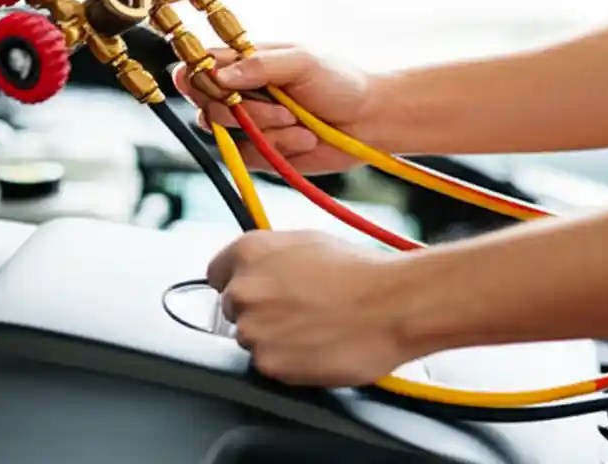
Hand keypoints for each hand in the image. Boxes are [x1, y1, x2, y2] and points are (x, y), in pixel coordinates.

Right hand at [172, 45, 376, 173]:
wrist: (369, 121)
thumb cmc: (340, 82)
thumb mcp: (303, 61)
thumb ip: (259, 65)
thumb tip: (219, 76)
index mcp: (245, 63)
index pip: (199, 66)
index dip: (196, 75)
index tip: (218, 84)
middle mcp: (241, 93)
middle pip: (204, 104)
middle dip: (241, 109)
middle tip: (281, 105)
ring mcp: (248, 125)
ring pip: (225, 132)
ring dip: (265, 128)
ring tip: (298, 120)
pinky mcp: (259, 152)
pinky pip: (247, 155)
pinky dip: (278, 147)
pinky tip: (304, 138)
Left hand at [208, 230, 415, 386]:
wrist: (391, 306)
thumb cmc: (361, 273)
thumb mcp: (308, 243)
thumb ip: (271, 256)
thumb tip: (262, 267)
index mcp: (249, 252)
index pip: (216, 273)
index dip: (238, 282)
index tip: (255, 291)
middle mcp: (243, 289)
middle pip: (233, 309)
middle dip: (258, 311)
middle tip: (295, 312)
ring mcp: (252, 329)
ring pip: (251, 338)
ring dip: (273, 338)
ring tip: (312, 329)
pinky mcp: (268, 363)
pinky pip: (269, 365)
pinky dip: (287, 361)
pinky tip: (314, 347)